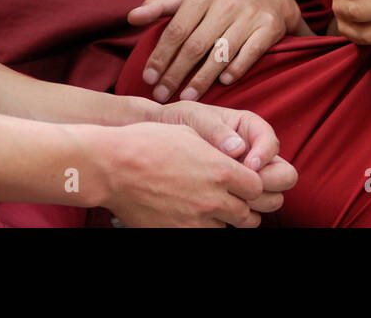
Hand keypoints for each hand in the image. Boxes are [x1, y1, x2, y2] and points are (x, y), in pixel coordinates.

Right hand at [97, 122, 266, 227]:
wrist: (112, 167)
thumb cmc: (148, 143)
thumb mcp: (189, 134)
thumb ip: (218, 150)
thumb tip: (234, 155)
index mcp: (220, 170)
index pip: (258, 187)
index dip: (254, 184)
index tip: (245, 180)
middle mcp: (213, 199)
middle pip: (248, 214)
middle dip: (245, 206)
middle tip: (235, 198)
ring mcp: (195, 220)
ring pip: (228, 228)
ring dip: (226, 219)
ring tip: (213, 207)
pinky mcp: (177, 232)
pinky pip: (204, 235)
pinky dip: (204, 227)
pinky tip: (193, 215)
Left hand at [128, 0, 302, 101]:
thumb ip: (161, 5)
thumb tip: (131, 17)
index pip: (176, 29)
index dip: (160, 56)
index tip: (148, 78)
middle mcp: (226, 3)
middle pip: (195, 45)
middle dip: (175, 73)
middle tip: (161, 95)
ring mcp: (249, 15)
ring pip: (221, 53)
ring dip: (202, 79)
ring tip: (187, 97)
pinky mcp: (270, 27)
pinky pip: (250, 52)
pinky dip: (236, 69)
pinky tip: (224, 83)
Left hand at [160, 99, 296, 214]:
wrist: (162, 137)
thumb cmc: (181, 121)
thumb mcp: (196, 117)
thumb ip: (217, 130)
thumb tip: (238, 149)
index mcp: (251, 129)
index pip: (271, 143)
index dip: (265, 156)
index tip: (249, 166)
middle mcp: (256, 154)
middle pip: (284, 175)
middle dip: (269, 183)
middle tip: (245, 187)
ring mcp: (250, 177)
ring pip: (273, 196)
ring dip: (258, 201)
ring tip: (231, 197)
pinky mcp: (239, 195)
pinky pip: (252, 209)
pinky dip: (243, 213)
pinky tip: (222, 209)